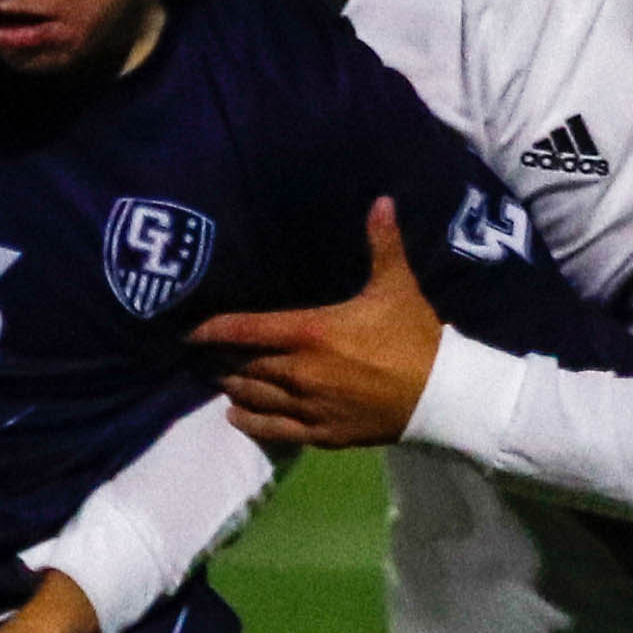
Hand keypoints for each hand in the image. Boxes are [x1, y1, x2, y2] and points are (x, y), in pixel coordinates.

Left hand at [192, 197, 444, 447]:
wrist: (441, 395)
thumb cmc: (414, 337)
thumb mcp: (397, 286)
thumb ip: (382, 243)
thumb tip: (381, 199)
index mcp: (310, 332)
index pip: (245, 329)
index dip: (213, 329)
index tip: (191, 329)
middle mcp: (299, 372)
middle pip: (244, 364)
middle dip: (222, 358)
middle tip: (205, 353)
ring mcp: (308, 406)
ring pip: (254, 396)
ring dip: (232, 386)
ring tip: (218, 377)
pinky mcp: (321, 433)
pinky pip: (274, 428)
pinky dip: (250, 420)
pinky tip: (235, 414)